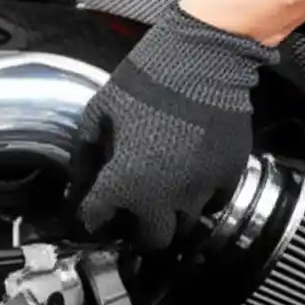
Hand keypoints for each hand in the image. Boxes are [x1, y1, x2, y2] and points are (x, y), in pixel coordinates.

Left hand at [68, 4, 278, 251]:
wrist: (200, 63)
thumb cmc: (142, 84)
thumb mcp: (98, 116)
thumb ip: (84, 157)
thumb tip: (75, 186)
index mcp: (124, 183)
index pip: (96, 220)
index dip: (88, 218)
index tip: (90, 215)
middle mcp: (163, 199)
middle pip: (151, 242)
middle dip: (138, 233)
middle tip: (133, 215)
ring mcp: (200, 192)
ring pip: (185, 227)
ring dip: (171, 217)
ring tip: (163, 195)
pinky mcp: (228, 178)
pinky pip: (213, 204)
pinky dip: (201, 199)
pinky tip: (190, 179)